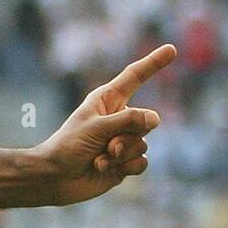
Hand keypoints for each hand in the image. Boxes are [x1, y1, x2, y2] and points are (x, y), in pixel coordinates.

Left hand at [30, 43, 176, 204]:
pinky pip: (142, 163)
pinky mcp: (124, 162)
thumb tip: (155, 118)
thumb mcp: (96, 127)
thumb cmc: (68, 146)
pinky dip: (124, 168)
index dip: (153, 64)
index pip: (135, 78)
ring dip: (121, 155)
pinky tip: (103, 169)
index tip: (172, 49)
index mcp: (107, 100)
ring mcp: (122, 140)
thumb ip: (127, 120)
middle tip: (106, 145)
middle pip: (146, 120)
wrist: (55, 178)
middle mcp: (117, 117)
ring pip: (143, 144)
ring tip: (99, 158)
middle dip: (127, 136)